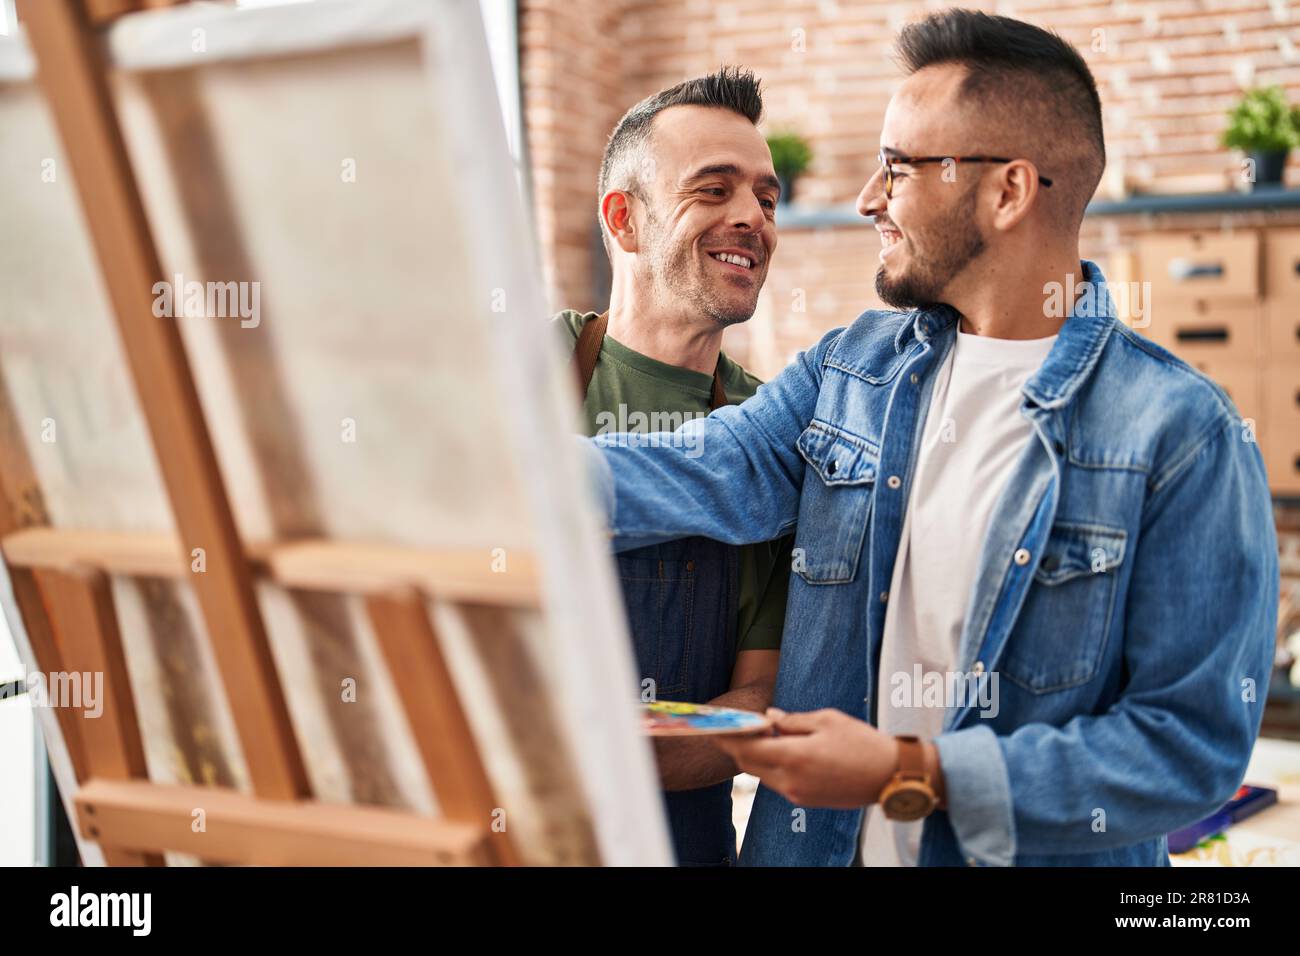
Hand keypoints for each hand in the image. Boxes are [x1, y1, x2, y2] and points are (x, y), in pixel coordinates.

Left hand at [713, 707, 900, 808]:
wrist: (891, 776)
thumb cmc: (863, 743)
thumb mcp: (827, 720)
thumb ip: (793, 720)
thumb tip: (770, 718)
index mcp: (795, 757)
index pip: (747, 748)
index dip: (730, 736)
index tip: (718, 724)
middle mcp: (791, 780)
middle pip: (749, 764)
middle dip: (737, 745)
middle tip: (733, 726)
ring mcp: (798, 794)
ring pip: (762, 774)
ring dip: (755, 755)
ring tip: (759, 733)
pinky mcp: (806, 801)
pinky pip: (777, 781)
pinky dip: (771, 765)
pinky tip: (778, 748)